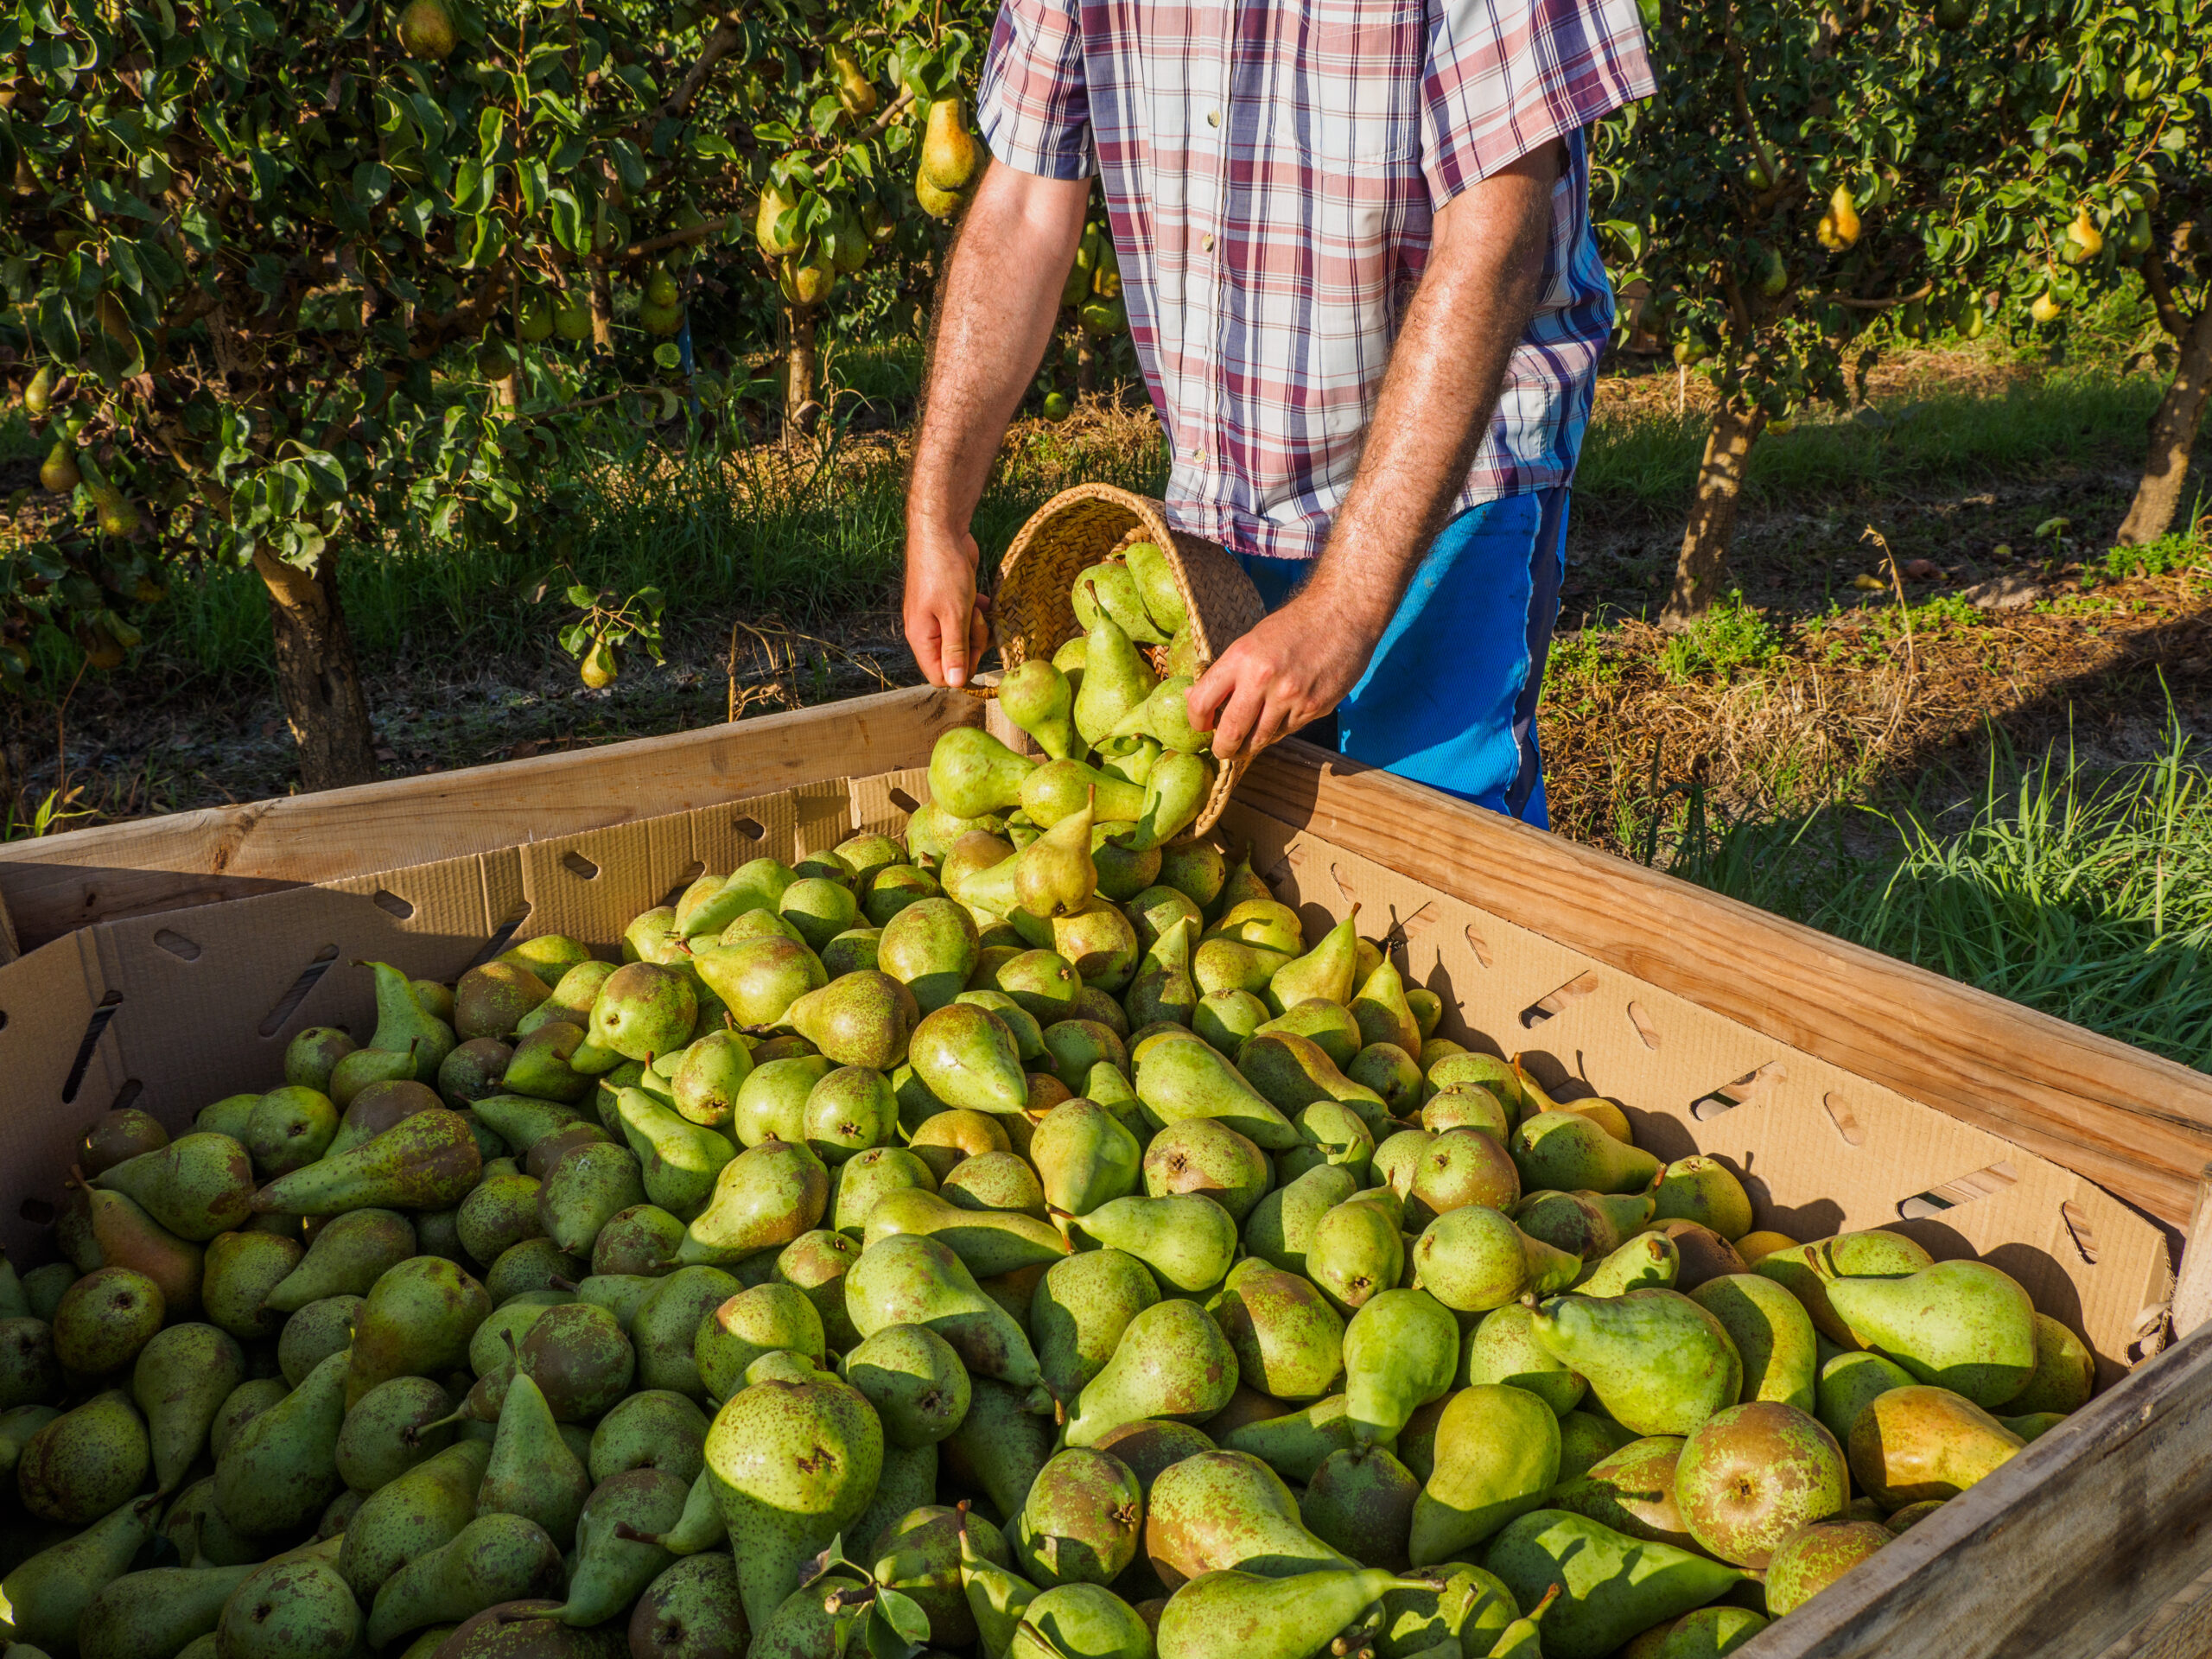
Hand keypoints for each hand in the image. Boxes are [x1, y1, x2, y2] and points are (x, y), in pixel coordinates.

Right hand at [903, 522, 990, 687]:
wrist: (941, 531)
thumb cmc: (944, 571)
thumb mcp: (954, 615)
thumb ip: (956, 650)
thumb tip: (956, 683)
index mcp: (921, 638)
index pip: (940, 676)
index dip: (962, 670)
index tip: (976, 649)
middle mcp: (927, 631)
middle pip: (955, 659)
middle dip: (973, 645)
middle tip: (977, 621)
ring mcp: (938, 616)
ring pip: (964, 639)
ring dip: (977, 628)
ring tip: (977, 606)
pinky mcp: (951, 602)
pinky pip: (968, 620)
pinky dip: (978, 613)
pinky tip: (982, 600)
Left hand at [1185, 591, 1380, 758]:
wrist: (1342, 613)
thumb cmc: (1294, 626)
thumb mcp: (1252, 641)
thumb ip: (1227, 672)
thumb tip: (1194, 698)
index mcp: (1241, 657)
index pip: (1202, 701)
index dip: (1196, 720)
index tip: (1202, 725)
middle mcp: (1263, 679)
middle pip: (1231, 732)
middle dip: (1223, 748)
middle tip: (1224, 750)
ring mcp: (1291, 697)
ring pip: (1261, 739)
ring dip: (1251, 744)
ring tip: (1249, 741)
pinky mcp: (1314, 708)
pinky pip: (1288, 731)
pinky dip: (1280, 728)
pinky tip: (1283, 715)